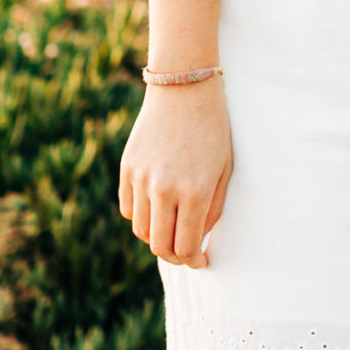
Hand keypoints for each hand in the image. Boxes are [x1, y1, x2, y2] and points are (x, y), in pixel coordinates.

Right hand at [119, 81, 232, 266]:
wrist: (184, 88)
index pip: (186, 247)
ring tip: (173, 229)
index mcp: (194, 192)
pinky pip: (129, 209)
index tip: (201, 261)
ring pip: (142, 231)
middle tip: (187, 252)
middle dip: (176, 256)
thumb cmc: (213, 128)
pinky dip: (142, 217)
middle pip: (160, 247)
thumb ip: (212, 209)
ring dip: (158, 237)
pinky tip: (158, 209)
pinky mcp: (127, 169)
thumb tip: (197, 241)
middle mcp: (164, 190)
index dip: (194, 261)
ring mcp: (141, 179)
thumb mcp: (223, 168)